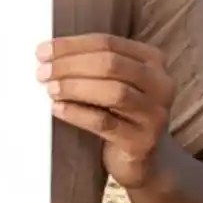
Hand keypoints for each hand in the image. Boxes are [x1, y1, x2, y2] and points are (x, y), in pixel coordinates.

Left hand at [36, 33, 174, 188]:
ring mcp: (154, 114)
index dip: (72, 45)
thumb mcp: (116, 81)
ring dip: (75, 87)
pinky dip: (78, 113)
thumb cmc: (120, 112)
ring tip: (50, 89)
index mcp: (152, 59)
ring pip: (113, 92)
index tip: (42, 51)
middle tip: (42, 71)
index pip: (108, 43)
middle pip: (111, 64)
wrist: (144, 159)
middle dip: (71, 65)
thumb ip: (93, 64)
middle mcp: (160, 84)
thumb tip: (48, 53)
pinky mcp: (141, 141)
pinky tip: (58, 109)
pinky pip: (105, 123)